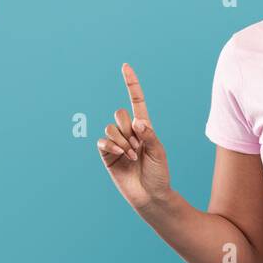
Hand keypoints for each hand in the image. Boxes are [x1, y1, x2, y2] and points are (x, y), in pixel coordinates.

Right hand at [97, 63, 172, 211]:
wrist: (150, 196)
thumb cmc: (159, 174)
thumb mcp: (159, 152)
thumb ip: (149, 134)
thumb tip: (136, 120)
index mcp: (144, 127)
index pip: (136, 101)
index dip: (131, 84)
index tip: (125, 66)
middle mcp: (129, 132)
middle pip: (120, 114)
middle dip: (129, 129)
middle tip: (138, 147)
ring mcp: (116, 143)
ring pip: (111, 127)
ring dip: (123, 141)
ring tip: (132, 156)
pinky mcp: (106, 155)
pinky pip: (102, 141)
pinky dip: (111, 145)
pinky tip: (120, 154)